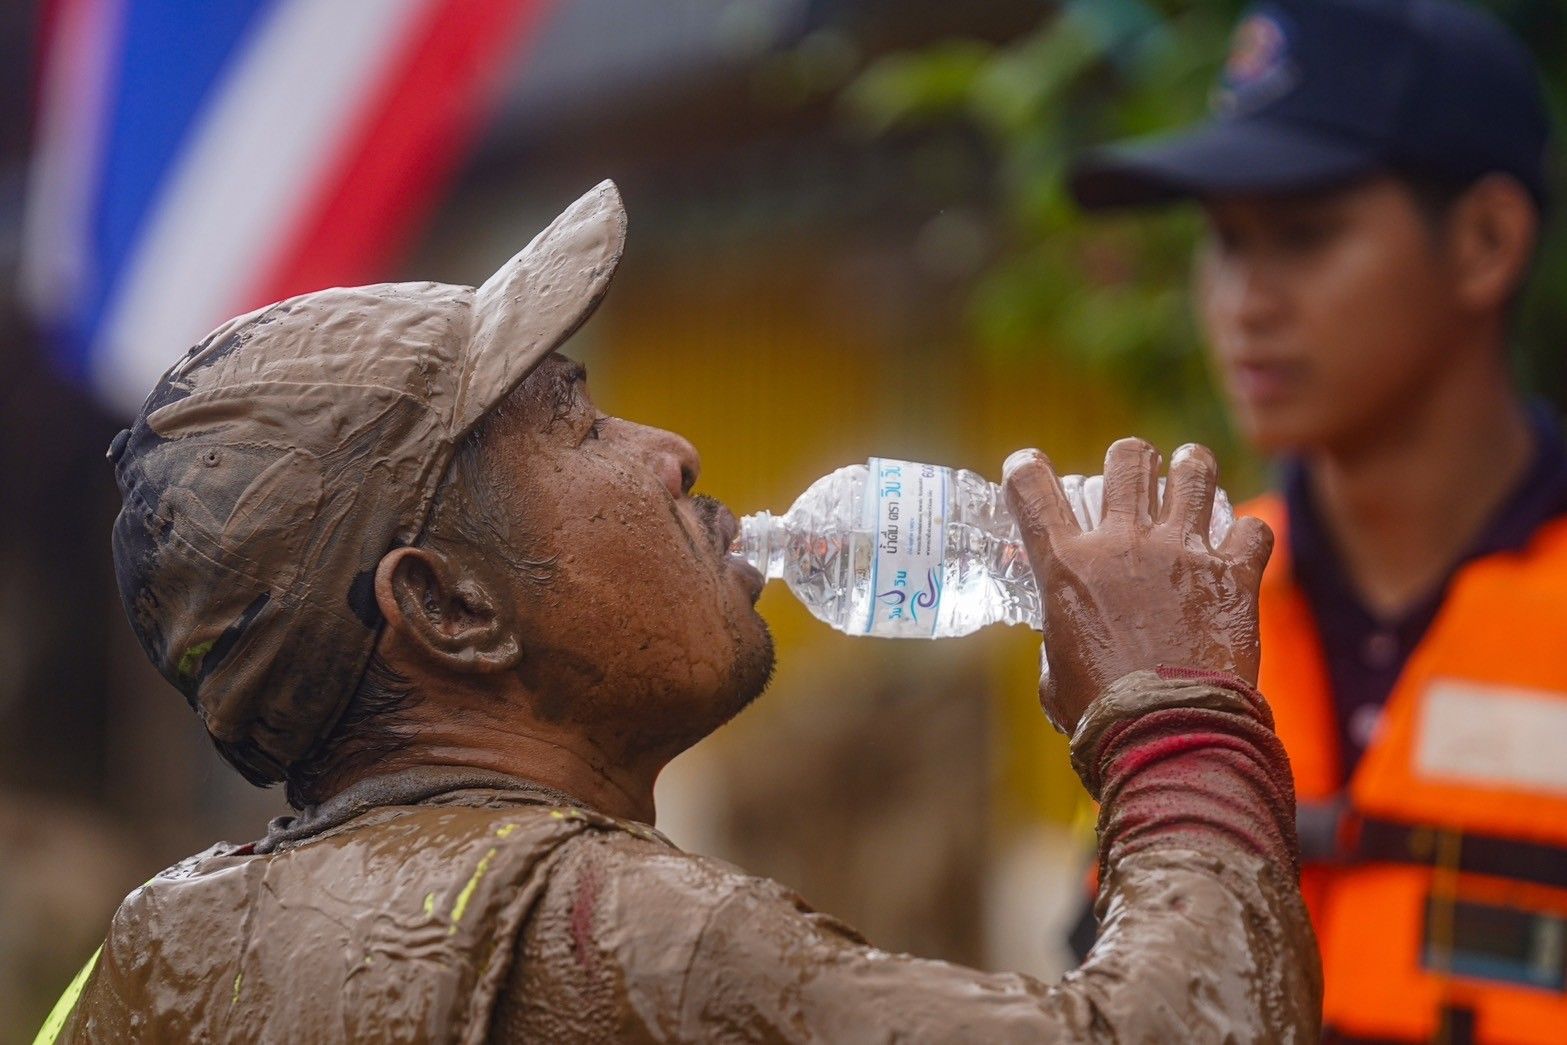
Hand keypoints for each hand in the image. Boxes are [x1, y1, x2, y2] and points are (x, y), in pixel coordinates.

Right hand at [1002, 437, 1272, 733]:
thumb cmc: (1101, 715)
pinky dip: (1247, 537)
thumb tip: (1067, 642)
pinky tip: (1240, 546)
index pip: (1032, 490)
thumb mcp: (1055, 674)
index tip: (1029, 468)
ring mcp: (1183, 554)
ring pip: (1194, 473)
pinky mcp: (1233, 577)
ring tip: (1191, 472)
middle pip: (1127, 459)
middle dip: (1130, 459)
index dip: (1026, 470)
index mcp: (1067, 566)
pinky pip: (1253, 530)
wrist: (1169, 736)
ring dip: (1191, 469)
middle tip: (1136, 473)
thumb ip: (1060, 640)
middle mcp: (1123, 544)